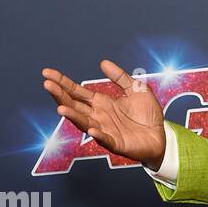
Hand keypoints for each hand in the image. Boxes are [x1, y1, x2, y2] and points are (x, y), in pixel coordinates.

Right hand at [41, 60, 165, 167]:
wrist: (161, 136)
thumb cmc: (147, 115)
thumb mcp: (136, 89)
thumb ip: (120, 77)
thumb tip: (103, 62)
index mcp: (101, 103)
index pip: (76, 91)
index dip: (62, 82)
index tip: (46, 73)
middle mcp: (98, 116)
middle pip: (74, 105)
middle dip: (60, 95)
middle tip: (47, 84)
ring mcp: (105, 130)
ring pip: (84, 123)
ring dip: (73, 116)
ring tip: (61, 108)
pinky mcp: (117, 144)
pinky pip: (105, 140)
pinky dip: (99, 135)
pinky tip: (92, 129)